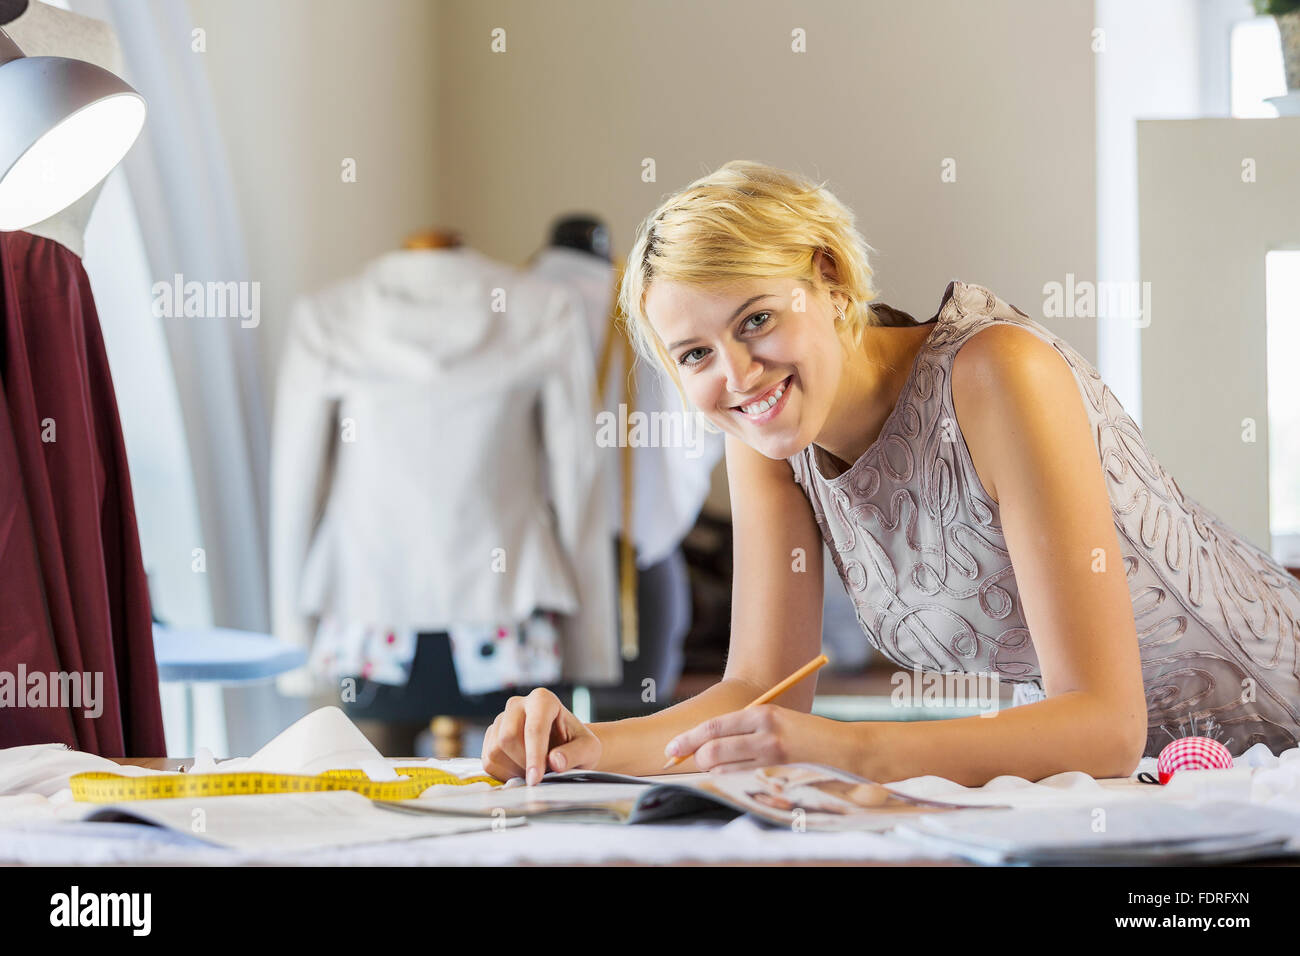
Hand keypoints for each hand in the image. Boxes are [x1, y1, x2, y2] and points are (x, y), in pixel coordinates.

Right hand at [481, 688, 601, 784]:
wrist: (564, 746)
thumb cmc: (577, 744)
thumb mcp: (588, 749)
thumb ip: (575, 754)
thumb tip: (555, 761)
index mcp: (542, 699)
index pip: (534, 728)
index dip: (534, 755)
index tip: (536, 779)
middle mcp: (517, 704)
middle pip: (508, 738)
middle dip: (524, 763)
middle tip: (542, 776)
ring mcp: (500, 719)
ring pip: (495, 750)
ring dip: (514, 770)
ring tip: (535, 771)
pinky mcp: (490, 737)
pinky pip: (488, 761)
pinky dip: (504, 774)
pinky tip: (522, 771)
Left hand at [663, 704, 854, 773]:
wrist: (846, 749)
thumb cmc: (807, 734)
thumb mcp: (777, 720)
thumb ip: (746, 728)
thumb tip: (709, 741)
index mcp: (761, 714)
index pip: (714, 727)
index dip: (688, 739)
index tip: (671, 748)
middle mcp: (764, 734)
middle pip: (712, 751)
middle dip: (696, 759)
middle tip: (692, 761)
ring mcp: (772, 758)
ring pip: (723, 770)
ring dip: (712, 772)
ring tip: (715, 768)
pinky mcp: (779, 777)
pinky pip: (741, 782)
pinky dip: (729, 781)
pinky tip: (731, 777)